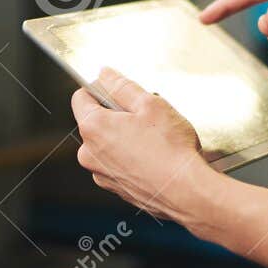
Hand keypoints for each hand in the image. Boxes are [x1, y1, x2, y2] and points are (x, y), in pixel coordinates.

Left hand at [71, 68, 213, 221]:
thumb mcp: (150, 103)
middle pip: (96, 122)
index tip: (119, 90)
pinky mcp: (116, 189)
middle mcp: (90, 154)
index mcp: (93, 128)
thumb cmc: (170, 149)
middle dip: (117, 115)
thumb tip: (105, 74)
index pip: (81, 97)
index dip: (100, 88)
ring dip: (125, 137)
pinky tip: (154, 157)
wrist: (187, 192)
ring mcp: (101, 174)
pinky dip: (131, 158)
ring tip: (154, 139)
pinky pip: (118, 164)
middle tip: (146, 116)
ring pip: (108, 144)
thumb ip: (122, 86)